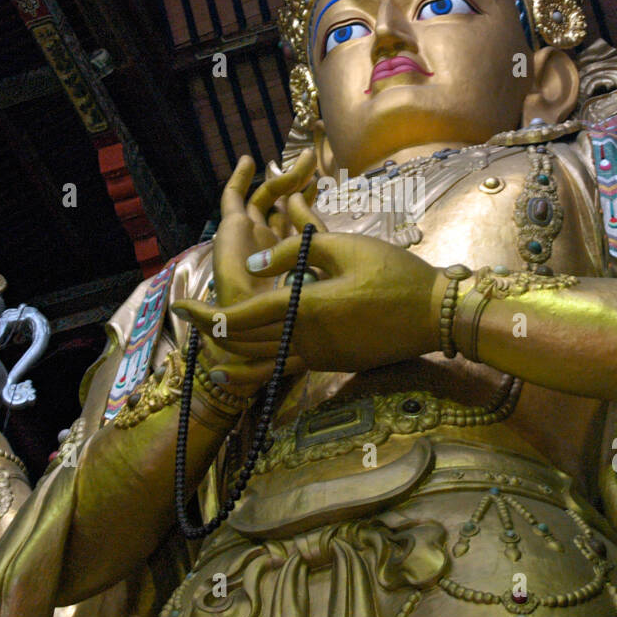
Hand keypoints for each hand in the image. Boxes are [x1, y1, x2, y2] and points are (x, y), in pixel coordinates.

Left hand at [173, 227, 445, 373]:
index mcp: (306, 308)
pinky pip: (287, 368)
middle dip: (213, 337)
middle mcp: (307, 340)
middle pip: (246, 346)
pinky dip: (263, 368)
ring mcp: (320, 357)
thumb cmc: (394, 275)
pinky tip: (255, 363)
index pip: (245, 316)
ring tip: (212, 358)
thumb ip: (298, 249)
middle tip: (187, 326)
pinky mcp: (333, 363)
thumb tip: (257, 257)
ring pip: (264, 366)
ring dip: (235, 361)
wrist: (434, 315)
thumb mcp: (346, 248)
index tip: (182, 308)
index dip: (210, 315)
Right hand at [212, 151, 321, 309]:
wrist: (253, 318)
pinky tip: (248, 160)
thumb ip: (313, 236)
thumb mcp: (314, 261)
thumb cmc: (288, 299)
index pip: (298, 219)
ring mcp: (248, 233)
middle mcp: (268, 242)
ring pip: (266, 196)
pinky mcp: (231, 228)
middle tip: (313, 158)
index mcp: (287, 253)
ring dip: (282, 175)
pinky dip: (239, 178)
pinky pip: (232, 197)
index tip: (320, 182)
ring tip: (300, 157)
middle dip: (298, 181)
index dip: (308, 200)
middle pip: (284, 205)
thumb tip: (316, 210)